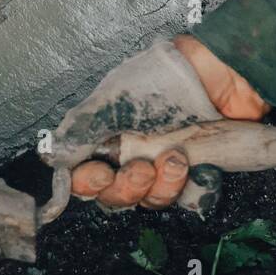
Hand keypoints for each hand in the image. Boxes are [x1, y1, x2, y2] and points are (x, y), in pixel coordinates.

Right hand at [49, 37, 269, 209]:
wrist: (222, 75)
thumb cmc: (166, 79)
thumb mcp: (115, 99)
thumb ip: (83, 130)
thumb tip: (53, 157)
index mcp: (109, 137)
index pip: (87, 176)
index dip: (89, 184)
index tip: (100, 175)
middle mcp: (135, 153)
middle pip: (118, 195)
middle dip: (127, 188)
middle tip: (142, 167)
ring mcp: (167, 164)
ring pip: (152, 199)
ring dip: (161, 185)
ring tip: (176, 158)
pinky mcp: (198, 171)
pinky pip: (186, 197)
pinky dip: (189, 188)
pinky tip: (194, 166)